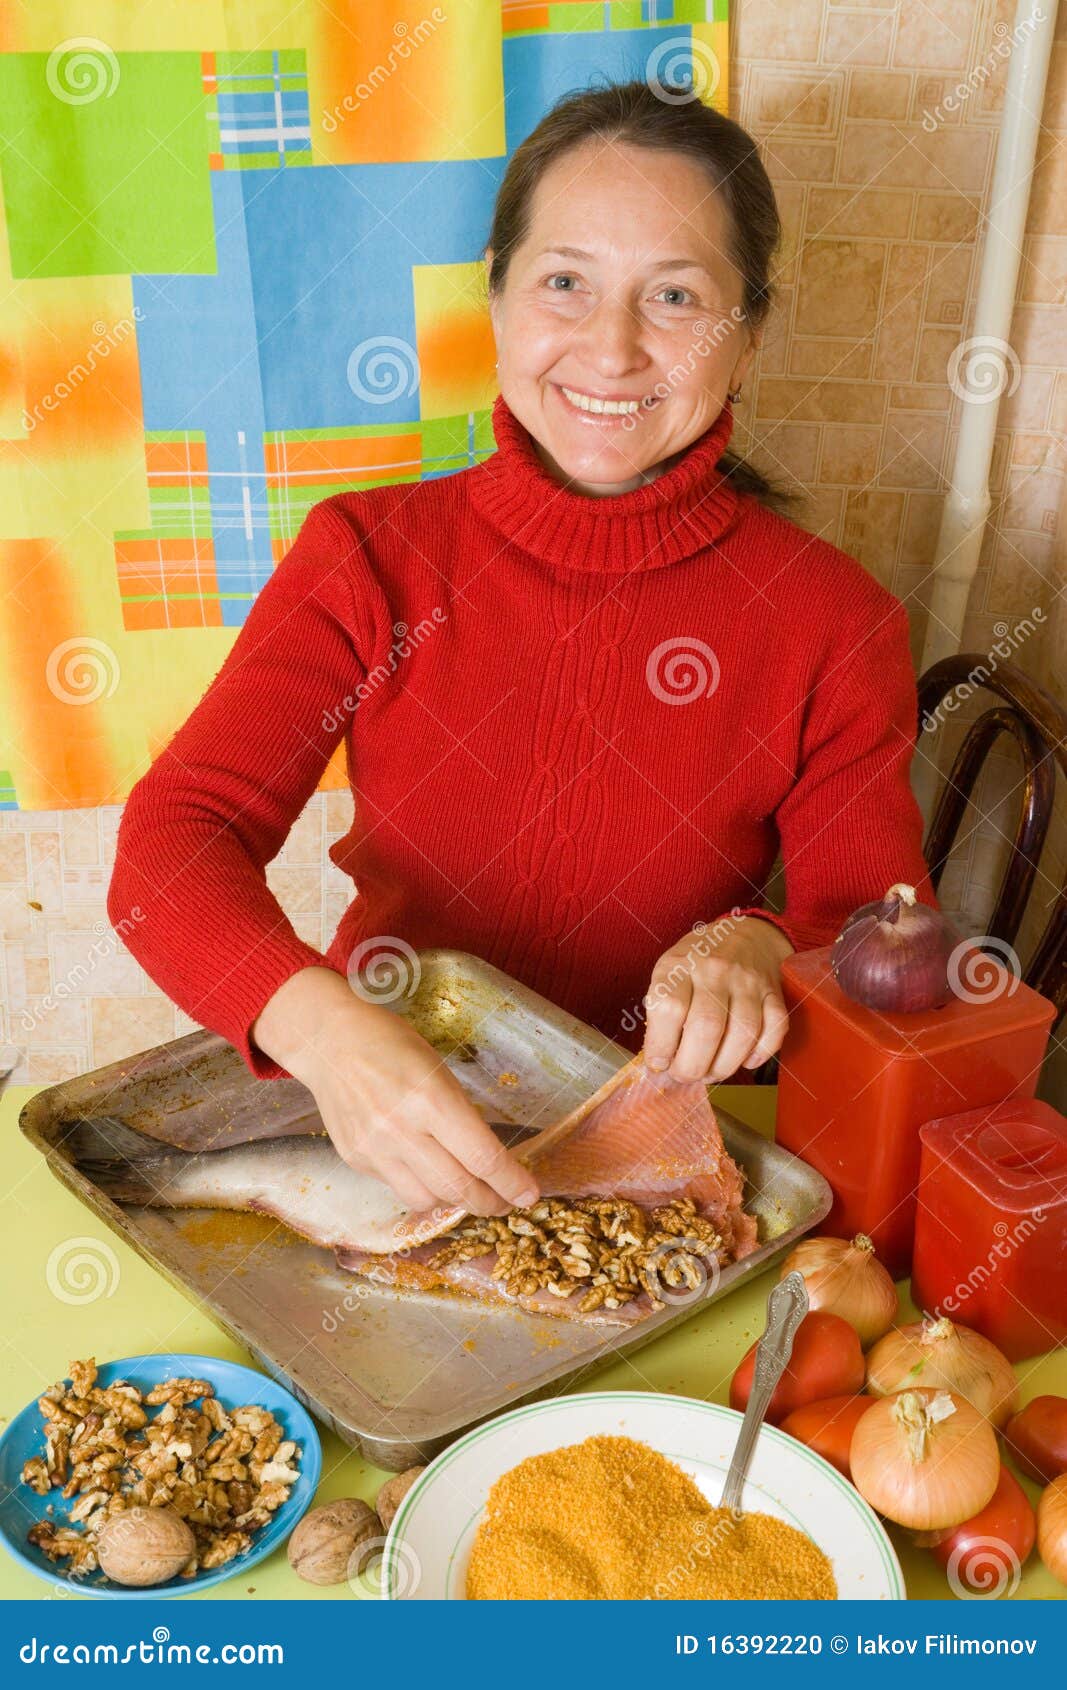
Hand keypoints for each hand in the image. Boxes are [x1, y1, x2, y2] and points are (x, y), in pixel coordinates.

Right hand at [252, 968, 539, 1216]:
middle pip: (459, 1188)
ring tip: (466, 1187)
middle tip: (504, 1201)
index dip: (511, 1182)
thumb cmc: (391, 1044)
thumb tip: (488, 1160)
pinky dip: (420, 1187)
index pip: (483, 1157)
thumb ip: (460, 1115)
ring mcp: (375, 1149)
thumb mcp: (438, 1069)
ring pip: (428, 1200)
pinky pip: (398, 1188)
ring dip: (454, 1200)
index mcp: (431, 1099)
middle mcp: (402, 1130)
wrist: (329, 1042)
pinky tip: (426, 1168)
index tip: (529, 1195)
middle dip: (489, 1202)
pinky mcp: (356, 1160)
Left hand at [642, 916, 792, 1081]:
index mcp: (681, 965)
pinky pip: (774, 1031)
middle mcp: (715, 970)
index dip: (661, 1045)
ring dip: (724, 1066)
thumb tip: (659, 1061)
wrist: (746, 934)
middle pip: (706, 1027)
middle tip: (685, 1075)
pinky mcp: (774, 993)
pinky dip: (759, 1054)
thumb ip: (662, 1010)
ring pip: (742, 1034)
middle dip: (691, 1066)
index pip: (668, 1008)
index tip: (658, 1063)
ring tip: (710, 1072)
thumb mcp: (670, 971)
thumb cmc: (699, 961)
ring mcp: (748, 982)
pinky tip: (743, 1060)